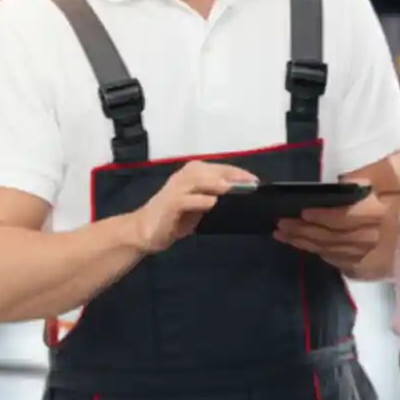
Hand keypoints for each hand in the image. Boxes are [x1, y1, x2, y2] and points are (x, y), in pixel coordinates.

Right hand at [127, 160, 256, 252]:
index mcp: (192, 174)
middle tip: (251, 184)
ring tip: (234, 188)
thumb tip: (239, 194)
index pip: (219, 168)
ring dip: (217, 183)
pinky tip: (212, 203)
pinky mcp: (170, 204)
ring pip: (198, 180)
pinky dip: (199, 200)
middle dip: (232, 176)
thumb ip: (214, 197)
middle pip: (211, 171)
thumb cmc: (173, 217)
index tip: (255, 181)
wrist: (144, 231)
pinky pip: (185, 199)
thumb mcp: (198, 205)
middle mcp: (184, 176)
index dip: (238, 173)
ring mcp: (176, 189)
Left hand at [272, 187, 382, 272]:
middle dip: (302, 231)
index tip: (300, 210)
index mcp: (379, 215)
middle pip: (330, 237)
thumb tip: (342, 181)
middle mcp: (374, 240)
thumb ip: (369, 179)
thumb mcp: (395, 180)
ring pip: (332, 252)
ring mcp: (373, 258)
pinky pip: (344, 264)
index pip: (342, 218)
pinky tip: (310, 250)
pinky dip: (325, 257)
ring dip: (306, 245)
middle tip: (279, 225)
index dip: (320, 216)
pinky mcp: (374, 269)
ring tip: (285, 236)